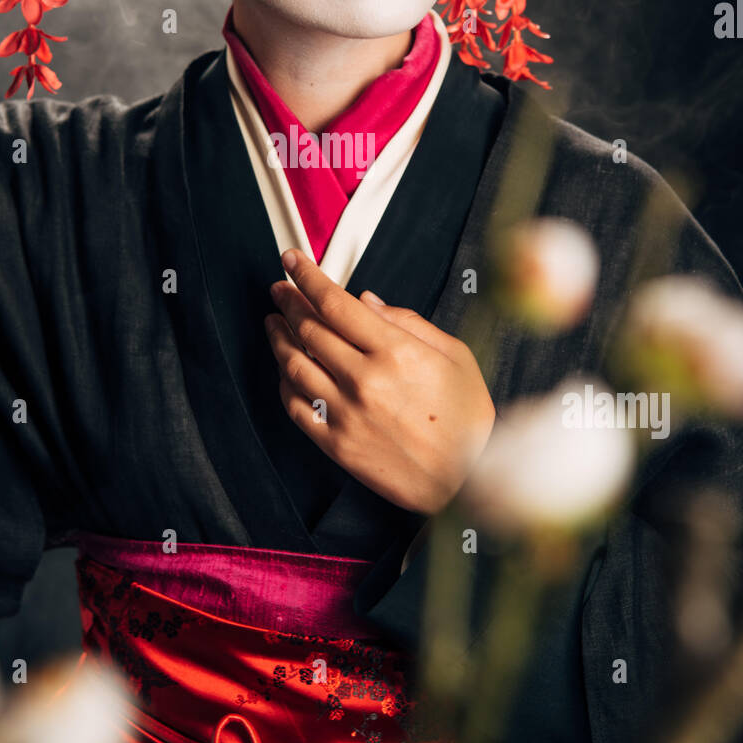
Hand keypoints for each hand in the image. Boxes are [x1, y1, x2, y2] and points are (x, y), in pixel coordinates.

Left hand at [264, 248, 495, 515]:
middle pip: (309, 329)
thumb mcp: (456, 356)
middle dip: (289, 301)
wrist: (469, 482)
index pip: (335, 303)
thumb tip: (365, 301)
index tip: (292, 260)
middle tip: (280, 289)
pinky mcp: (336, 444)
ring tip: (274, 322)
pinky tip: (286, 368)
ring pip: (295, 365)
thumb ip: (408, 322)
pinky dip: (285, 382)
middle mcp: (364, 379)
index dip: (307, 276)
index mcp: (395, 351)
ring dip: (279, 337)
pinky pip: (296, 407)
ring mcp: (345, 413)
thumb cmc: (468, 418)